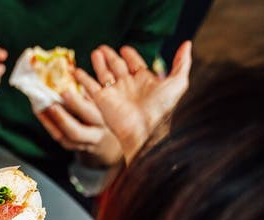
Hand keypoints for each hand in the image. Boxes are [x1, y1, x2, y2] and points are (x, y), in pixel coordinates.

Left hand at [36, 87, 122, 167]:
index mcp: (103, 119)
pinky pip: (59, 137)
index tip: (64, 90)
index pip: (89, 113)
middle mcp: (94, 134)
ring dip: (50, 122)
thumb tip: (66, 68)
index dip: (76, 103)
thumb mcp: (98, 98)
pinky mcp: (72, 146)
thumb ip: (85, 87)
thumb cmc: (100, 109)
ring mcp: (82, 144)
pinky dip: (48, 124)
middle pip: (76, 131)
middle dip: (61, 118)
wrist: (104, 135)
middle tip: (50, 104)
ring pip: (64, 137)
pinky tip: (40, 111)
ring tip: (40, 107)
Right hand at [76, 42, 192, 162]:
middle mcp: (128, 86)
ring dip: (99, 63)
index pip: (135, 64)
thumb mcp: (177, 83)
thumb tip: (186, 44)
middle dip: (111, 56)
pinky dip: (83, 79)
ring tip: (95, 53)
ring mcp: (114, 93)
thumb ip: (182, 63)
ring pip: (104, 74)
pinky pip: (90, 87)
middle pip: (117, 66)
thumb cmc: (161, 110)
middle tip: (103, 48)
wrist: (145, 131)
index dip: (130, 55)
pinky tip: (77, 71)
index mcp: (144, 81)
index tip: (126, 49)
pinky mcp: (102, 101)